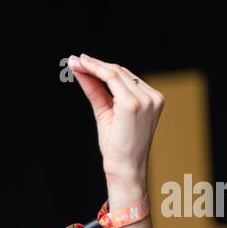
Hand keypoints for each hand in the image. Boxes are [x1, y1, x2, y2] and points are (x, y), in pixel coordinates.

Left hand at [68, 53, 163, 180]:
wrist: (124, 167)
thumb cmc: (117, 146)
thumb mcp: (106, 114)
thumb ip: (97, 92)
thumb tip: (82, 72)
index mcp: (151, 99)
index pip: (125, 77)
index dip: (103, 68)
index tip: (84, 62)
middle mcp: (152, 97)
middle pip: (120, 72)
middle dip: (95, 65)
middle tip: (75, 60)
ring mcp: (145, 99)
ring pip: (115, 73)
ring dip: (93, 66)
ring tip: (75, 63)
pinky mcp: (132, 103)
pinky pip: (111, 79)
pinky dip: (95, 71)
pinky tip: (82, 68)